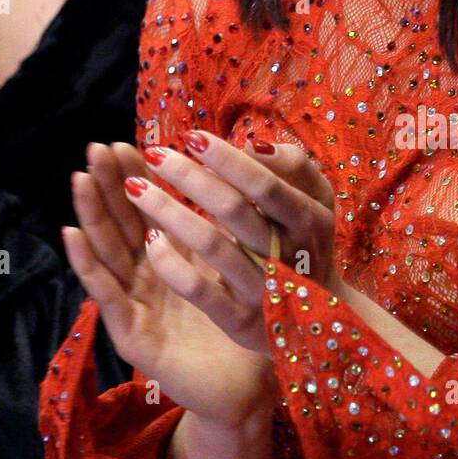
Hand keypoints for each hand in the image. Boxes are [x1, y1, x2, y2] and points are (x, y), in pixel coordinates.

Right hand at [63, 142, 273, 446]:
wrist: (247, 387)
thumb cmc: (241, 322)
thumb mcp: (231, 262)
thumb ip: (218, 222)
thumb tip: (218, 166)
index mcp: (167, 257)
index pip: (144, 209)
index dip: (132, 175)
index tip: (123, 140)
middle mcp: (144, 277)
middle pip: (119, 223)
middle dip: (106, 184)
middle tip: (95, 148)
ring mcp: (133, 305)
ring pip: (106, 251)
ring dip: (90, 213)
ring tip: (78, 178)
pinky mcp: (130, 335)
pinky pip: (105, 294)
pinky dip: (86, 262)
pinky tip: (72, 233)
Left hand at [130, 129, 338, 306]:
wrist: (322, 316)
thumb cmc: (306, 240)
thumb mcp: (317, 199)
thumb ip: (294, 166)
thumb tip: (252, 145)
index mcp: (307, 220)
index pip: (265, 184)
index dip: (228, 159)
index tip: (191, 137)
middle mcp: (288, 256)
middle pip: (234, 209)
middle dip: (189, 177)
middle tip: (153, 153)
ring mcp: (264, 292)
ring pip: (211, 245)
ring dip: (169, 211)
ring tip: (135, 187)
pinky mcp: (241, 321)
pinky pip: (199, 291)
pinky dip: (171, 263)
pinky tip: (149, 238)